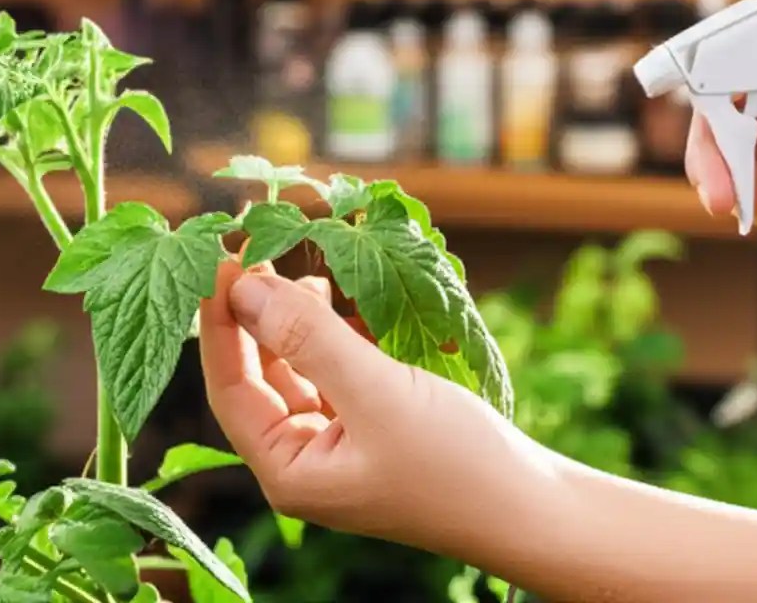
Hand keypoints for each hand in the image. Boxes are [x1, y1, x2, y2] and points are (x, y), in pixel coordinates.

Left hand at [196, 258, 550, 552]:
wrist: (535, 508)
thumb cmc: (458, 464)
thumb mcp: (378, 394)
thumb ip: (309, 340)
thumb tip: (246, 288)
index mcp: (290, 470)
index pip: (231, 386)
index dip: (220, 321)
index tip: (222, 259)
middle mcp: (304, 460)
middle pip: (261, 374)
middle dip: (259, 314)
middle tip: (262, 248)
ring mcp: (339, 445)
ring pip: (300, 369)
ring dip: (301, 321)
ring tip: (314, 272)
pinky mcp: (373, 428)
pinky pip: (338, 373)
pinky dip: (339, 337)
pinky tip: (352, 306)